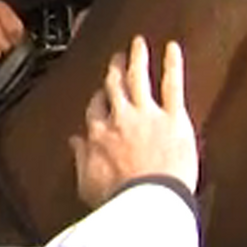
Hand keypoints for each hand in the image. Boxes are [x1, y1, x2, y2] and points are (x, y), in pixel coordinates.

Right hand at [69, 36, 198, 209]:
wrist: (147, 202)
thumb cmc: (119, 199)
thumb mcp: (87, 183)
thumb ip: (81, 158)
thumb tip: (74, 142)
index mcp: (99, 135)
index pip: (95, 111)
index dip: (98, 101)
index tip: (100, 96)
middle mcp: (120, 119)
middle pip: (114, 88)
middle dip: (114, 72)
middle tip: (116, 59)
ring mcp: (146, 115)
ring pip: (138, 78)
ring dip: (137, 59)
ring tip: (138, 44)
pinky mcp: (173, 118)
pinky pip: (172, 85)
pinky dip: (173, 65)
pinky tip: (173, 49)